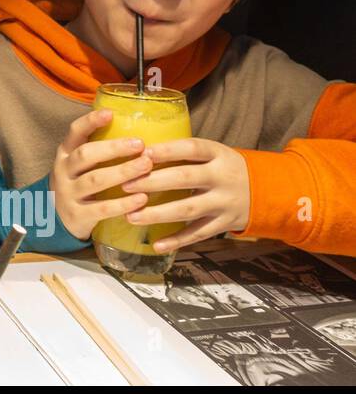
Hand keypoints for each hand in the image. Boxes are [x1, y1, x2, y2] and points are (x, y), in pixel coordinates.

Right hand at [49, 108, 152, 240]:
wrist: (53, 220)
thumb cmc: (77, 184)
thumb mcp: (78, 165)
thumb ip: (98, 151)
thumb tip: (137, 131)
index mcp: (66, 153)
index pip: (75, 132)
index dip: (90, 122)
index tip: (110, 113)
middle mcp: (64, 171)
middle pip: (85, 155)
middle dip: (114, 148)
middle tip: (140, 144)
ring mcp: (68, 193)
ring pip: (95, 180)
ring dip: (122, 172)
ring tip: (146, 166)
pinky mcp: (77, 215)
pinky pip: (102, 209)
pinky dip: (123, 203)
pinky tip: (141, 199)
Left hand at [119, 138, 249, 252]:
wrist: (267, 191)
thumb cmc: (225, 167)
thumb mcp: (214, 153)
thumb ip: (184, 153)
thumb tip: (140, 150)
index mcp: (218, 154)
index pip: (192, 148)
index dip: (168, 150)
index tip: (143, 153)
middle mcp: (222, 178)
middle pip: (185, 178)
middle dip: (153, 182)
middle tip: (125, 185)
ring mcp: (224, 203)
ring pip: (188, 210)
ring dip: (157, 214)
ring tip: (131, 216)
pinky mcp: (224, 224)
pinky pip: (198, 233)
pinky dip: (177, 240)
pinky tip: (156, 245)